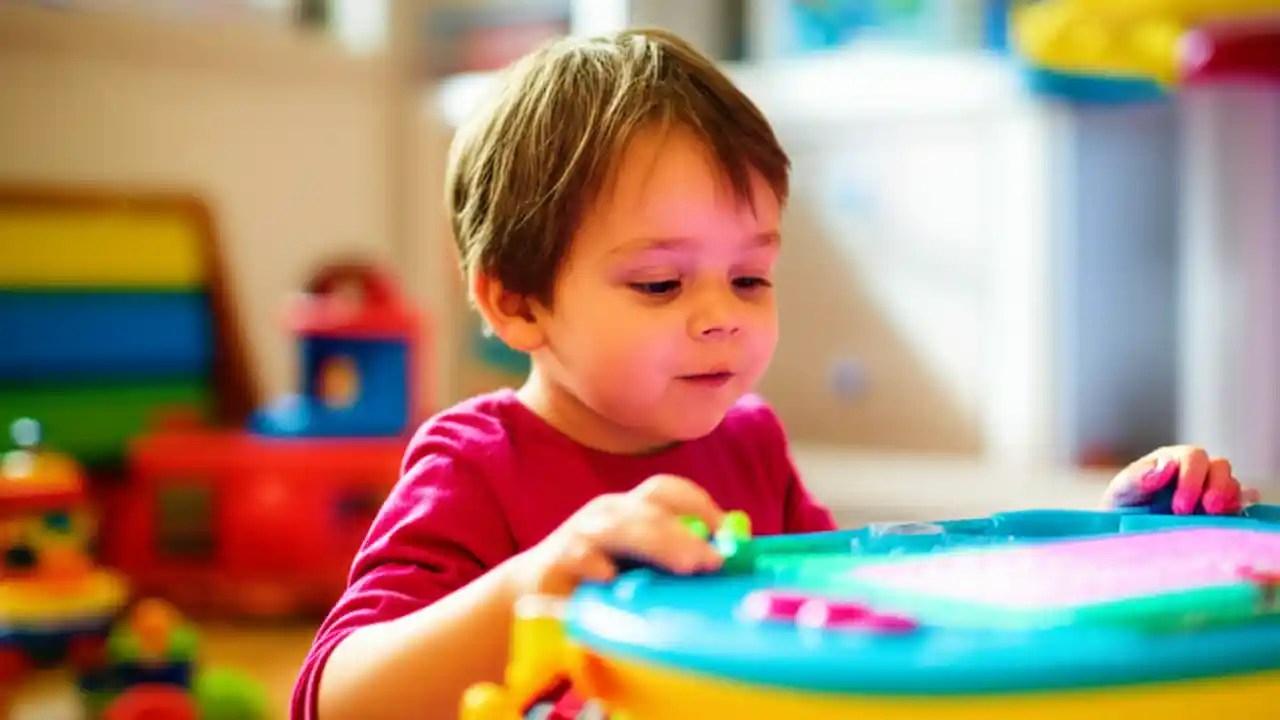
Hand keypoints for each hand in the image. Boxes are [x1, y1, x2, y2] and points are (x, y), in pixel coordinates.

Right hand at [508, 475, 724, 596]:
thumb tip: (727, 562)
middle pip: (651, 509)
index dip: (701, 506)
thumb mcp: (640, 562)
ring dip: (659, 545)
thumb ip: (675, 557)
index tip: (730, 533)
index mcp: (633, 509)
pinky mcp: (556, 561)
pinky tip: (613, 578)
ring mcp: (581, 534)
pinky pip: (579, 558)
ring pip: (621, 530)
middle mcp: (609, 513)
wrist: (536, 590)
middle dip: (686, 533)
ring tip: (688, 566)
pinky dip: (597, 565)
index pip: (668, 492)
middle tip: (713, 560)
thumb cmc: (600, 575)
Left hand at [1102, 445, 1260, 514]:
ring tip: (1215, 519)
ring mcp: (1211, 489)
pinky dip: (1239, 512)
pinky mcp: (1222, 510)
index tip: (1180, 507)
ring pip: (1234, 485)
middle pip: (1220, 467)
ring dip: (1229, 500)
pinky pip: (1241, 506)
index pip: (1194, 457)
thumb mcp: (1121, 490)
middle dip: (1217, 488)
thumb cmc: (1123, 505)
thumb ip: (1138, 476)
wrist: (1125, 530)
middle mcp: (1196, 471)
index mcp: (1172, 459)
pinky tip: (1230, 522)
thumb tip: (1166, 466)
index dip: (1192, 479)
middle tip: (1207, 511)